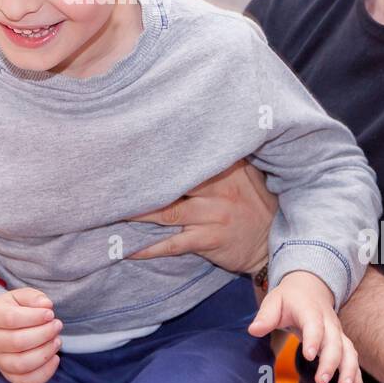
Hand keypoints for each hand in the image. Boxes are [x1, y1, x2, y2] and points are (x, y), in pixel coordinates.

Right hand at [0, 288, 62, 382]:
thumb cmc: (14, 309)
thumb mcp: (21, 296)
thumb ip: (33, 297)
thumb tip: (46, 305)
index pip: (11, 319)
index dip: (34, 317)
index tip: (50, 313)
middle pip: (17, 342)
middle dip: (44, 334)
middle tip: (57, 325)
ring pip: (21, 364)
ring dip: (45, 353)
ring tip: (57, 341)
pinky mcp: (8, 375)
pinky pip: (25, 382)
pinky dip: (44, 373)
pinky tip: (55, 358)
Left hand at [125, 160, 276, 273]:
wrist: (273, 243)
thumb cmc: (255, 204)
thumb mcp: (246, 174)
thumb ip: (222, 157)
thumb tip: (192, 134)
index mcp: (225, 168)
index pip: (187, 157)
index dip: (158, 152)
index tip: (131, 149)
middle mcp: (217, 189)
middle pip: (170, 182)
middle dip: (140, 183)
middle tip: (110, 179)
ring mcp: (212, 215)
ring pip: (166, 212)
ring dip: (137, 213)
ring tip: (110, 210)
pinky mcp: (209, 240)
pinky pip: (172, 244)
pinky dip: (149, 247)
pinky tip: (128, 248)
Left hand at [248, 270, 363, 382]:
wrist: (310, 287)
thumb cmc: (289, 298)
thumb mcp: (274, 301)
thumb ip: (265, 316)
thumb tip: (253, 330)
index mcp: (310, 310)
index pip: (314, 325)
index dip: (313, 339)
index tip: (309, 355)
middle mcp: (328, 322)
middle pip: (334, 342)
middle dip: (329, 362)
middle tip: (321, 381)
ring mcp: (337, 332)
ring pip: (348, 350)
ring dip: (348, 369)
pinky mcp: (342, 342)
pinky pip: (351, 357)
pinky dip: (356, 373)